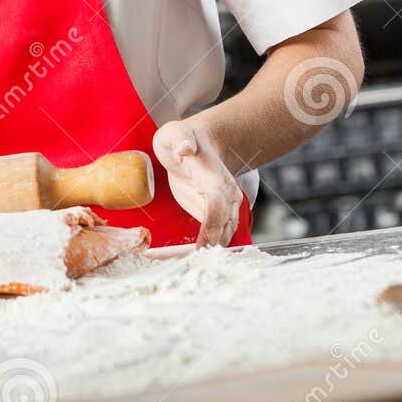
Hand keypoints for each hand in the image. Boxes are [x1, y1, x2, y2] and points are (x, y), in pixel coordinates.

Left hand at [149, 119, 244, 254]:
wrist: (200, 143)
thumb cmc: (183, 137)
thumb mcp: (176, 133)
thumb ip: (181, 139)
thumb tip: (186, 148)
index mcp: (215, 178)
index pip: (217, 207)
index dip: (211, 228)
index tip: (200, 248)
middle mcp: (226, 197)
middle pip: (223, 229)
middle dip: (207, 249)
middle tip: (182, 266)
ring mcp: (223, 209)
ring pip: (221, 238)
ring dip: (203, 255)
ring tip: (176, 267)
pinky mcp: (214, 217)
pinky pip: (211, 239)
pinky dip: (199, 252)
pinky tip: (178, 262)